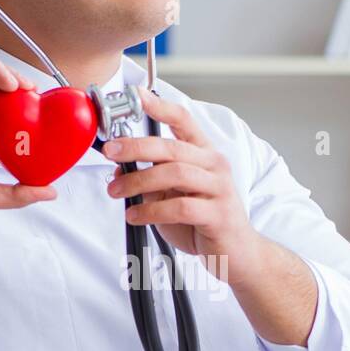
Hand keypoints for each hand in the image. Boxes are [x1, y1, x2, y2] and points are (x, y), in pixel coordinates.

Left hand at [104, 89, 261, 281]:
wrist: (238, 254)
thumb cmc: (204, 223)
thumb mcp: (171, 198)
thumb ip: (149, 182)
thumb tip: (117, 170)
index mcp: (203, 154)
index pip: (183, 120)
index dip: (159, 105)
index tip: (136, 96)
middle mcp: (214, 165)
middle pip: (172, 147)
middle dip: (136, 147)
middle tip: (111, 152)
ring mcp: (219, 189)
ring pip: (175, 174)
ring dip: (139, 181)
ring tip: (117, 192)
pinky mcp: (219, 214)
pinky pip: (180, 207)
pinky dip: (151, 210)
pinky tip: (135, 215)